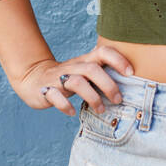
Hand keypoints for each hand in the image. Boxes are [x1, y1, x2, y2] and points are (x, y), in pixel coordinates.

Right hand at [12, 44, 133, 116]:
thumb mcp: (86, 71)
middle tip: (118, 100)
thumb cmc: (69, 77)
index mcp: (85, 61)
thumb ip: (104, 74)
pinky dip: (65, 106)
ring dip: (92, 98)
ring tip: (101, 109)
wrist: (33, 78)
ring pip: (77, 83)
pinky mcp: (45, 90)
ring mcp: (58, 78)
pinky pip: (55, 96)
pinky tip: (72, 112)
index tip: (131, 73)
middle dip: (108, 85)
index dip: (118, 59)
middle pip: (92, 69)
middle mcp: (73, 67)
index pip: (103, 52)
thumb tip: (132, 86)